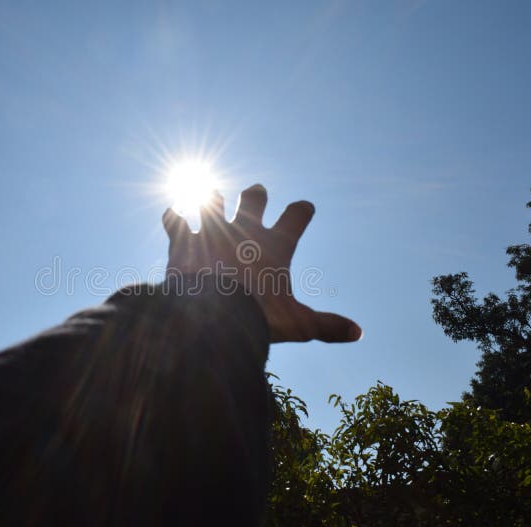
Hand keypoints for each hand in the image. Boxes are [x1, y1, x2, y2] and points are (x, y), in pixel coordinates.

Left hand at [162, 184, 361, 343]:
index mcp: (274, 246)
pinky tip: (171, 213)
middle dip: (255, 196)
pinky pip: (174, 219)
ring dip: (213, 199)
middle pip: (253, 201)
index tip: (305, 207)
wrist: (211, 313)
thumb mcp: (299, 324)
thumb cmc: (258, 316)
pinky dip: (172, 216)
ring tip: (212, 194)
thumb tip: (358, 333)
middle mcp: (244, 231)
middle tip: (256, 190)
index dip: (301, 211)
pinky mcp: (182, 240)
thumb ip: (327, 326)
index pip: (296, 218)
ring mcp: (212, 232)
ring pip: (212, 203)